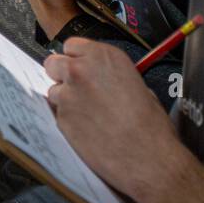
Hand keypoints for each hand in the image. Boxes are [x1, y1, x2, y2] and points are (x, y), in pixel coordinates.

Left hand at [43, 37, 177, 197]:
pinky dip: (67, 119)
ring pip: (53, 90)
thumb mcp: (138, 85)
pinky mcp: (60, 117)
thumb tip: (100, 78)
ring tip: (88, 115)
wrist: (147, 157)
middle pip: (53, 62)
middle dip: (61, 74)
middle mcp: (80, 70)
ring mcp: (67, 93)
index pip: (72, 45)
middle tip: (76, 88)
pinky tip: (86, 129)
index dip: (76, 58)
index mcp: (104, 56)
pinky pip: (57, 113)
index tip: (80, 66)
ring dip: (64, 99)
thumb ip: (110, 75)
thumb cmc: (150, 125)